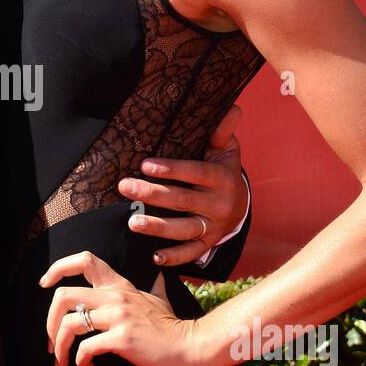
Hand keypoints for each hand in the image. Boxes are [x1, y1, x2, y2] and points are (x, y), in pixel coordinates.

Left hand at [40, 250, 198, 365]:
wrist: (192, 346)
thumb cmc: (174, 327)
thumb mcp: (160, 299)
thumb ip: (154, 286)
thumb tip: (159, 273)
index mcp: (120, 285)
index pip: (84, 260)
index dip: (58, 269)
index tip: (45, 284)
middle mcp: (116, 296)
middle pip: (63, 295)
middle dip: (49, 322)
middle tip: (51, 342)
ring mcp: (119, 316)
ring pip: (70, 323)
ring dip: (60, 346)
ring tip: (63, 361)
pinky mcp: (122, 338)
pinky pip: (87, 347)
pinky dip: (80, 361)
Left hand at [118, 103, 248, 266]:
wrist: (240, 203)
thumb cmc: (223, 169)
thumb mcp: (226, 149)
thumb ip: (222, 131)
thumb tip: (231, 107)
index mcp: (223, 178)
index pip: (195, 173)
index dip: (171, 170)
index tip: (145, 165)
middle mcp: (221, 204)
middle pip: (184, 201)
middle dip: (152, 195)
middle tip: (124, 187)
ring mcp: (215, 227)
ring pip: (185, 229)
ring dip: (158, 228)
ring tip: (132, 222)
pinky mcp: (209, 243)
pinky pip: (191, 253)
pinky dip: (174, 258)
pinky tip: (153, 257)